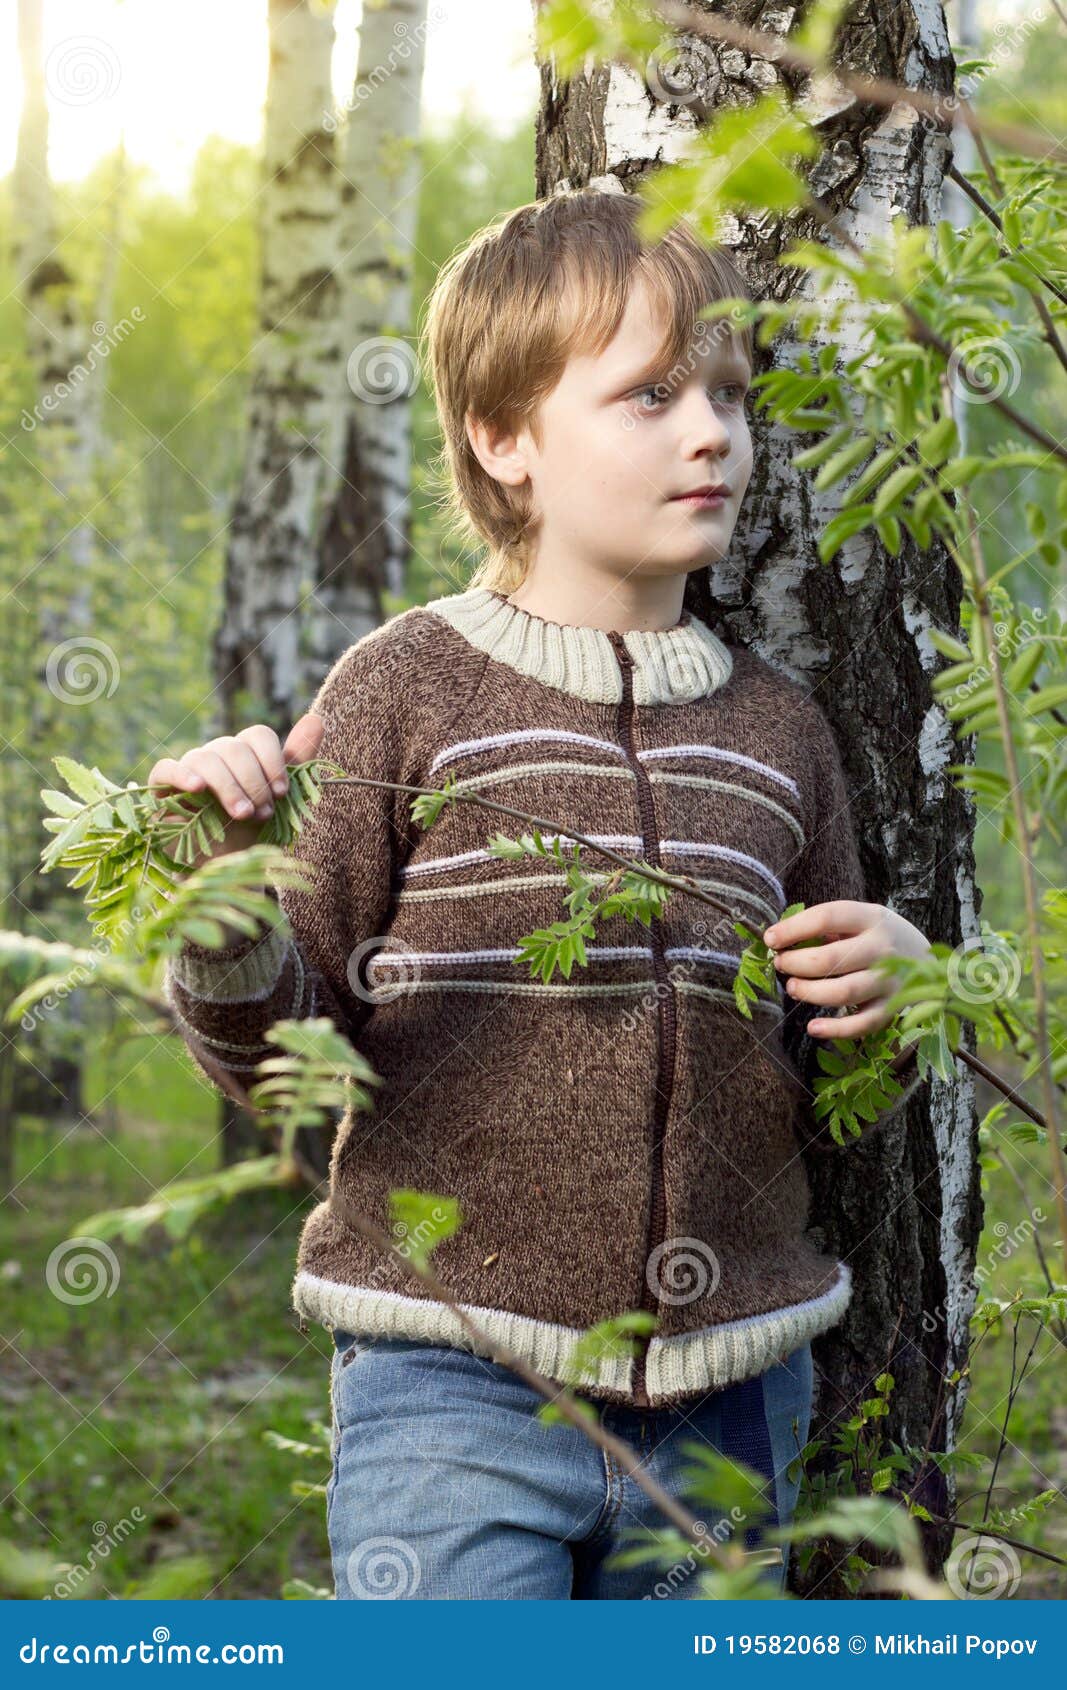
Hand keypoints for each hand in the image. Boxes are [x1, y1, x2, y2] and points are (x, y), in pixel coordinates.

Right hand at [147, 712, 324, 867]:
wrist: (222, 868)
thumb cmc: (252, 829)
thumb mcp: (280, 800)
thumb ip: (298, 762)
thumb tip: (317, 720)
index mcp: (245, 753)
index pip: (258, 735)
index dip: (272, 761)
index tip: (281, 793)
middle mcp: (217, 754)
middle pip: (234, 748)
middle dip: (253, 782)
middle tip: (263, 813)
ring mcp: (189, 768)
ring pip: (206, 758)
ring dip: (229, 787)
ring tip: (242, 815)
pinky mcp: (162, 788)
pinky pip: (166, 768)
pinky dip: (182, 775)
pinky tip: (197, 788)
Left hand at [762, 901, 930, 1039]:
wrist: (929, 962)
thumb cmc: (878, 937)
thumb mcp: (860, 919)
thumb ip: (826, 926)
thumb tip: (778, 940)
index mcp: (871, 917)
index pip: (827, 917)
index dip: (793, 929)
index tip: (770, 939)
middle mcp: (883, 948)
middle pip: (831, 959)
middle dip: (796, 963)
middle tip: (781, 964)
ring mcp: (890, 980)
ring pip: (843, 992)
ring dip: (810, 992)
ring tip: (793, 987)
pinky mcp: (892, 1009)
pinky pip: (862, 1024)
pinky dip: (836, 1030)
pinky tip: (813, 1028)